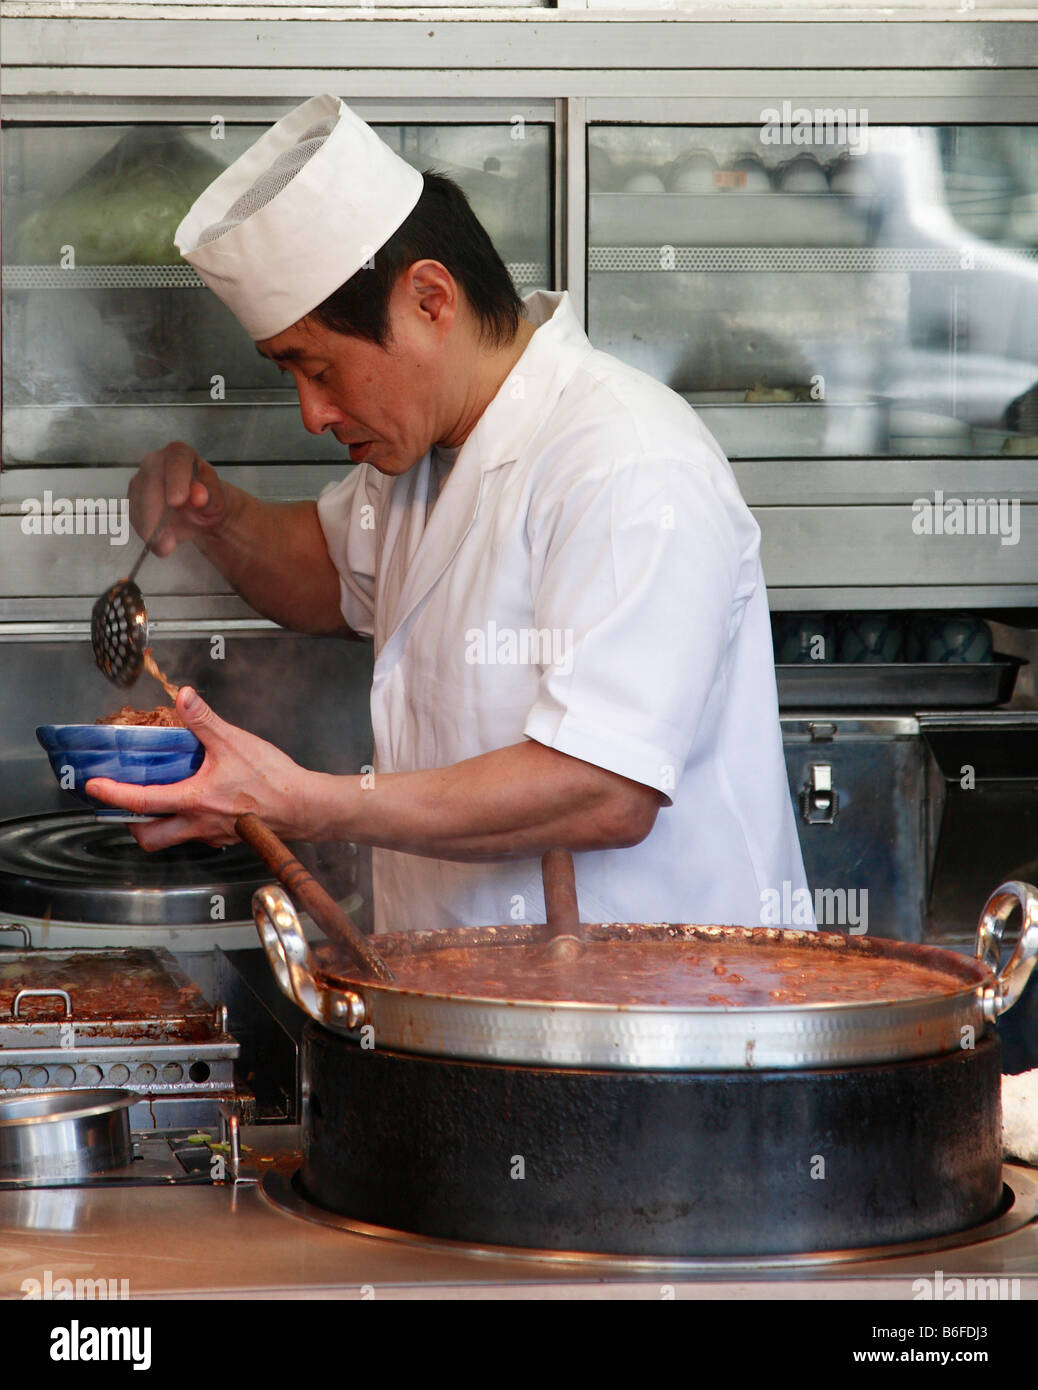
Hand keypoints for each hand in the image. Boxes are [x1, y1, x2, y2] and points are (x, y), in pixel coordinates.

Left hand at [85, 687, 315, 850]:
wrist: (305, 807)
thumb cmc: (274, 781)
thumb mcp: (234, 742)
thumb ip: (205, 719)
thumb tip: (184, 696)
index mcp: (194, 800)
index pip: (141, 801)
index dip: (113, 793)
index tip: (94, 787)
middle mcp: (199, 824)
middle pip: (150, 837)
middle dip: (132, 824)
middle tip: (126, 806)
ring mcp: (214, 834)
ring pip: (173, 839)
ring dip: (159, 824)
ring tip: (161, 801)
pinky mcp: (229, 837)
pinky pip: (198, 835)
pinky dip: (188, 822)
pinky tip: (199, 802)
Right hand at [128, 442, 229, 557]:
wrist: (199, 510)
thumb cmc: (208, 499)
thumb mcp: (216, 500)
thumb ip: (209, 496)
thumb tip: (198, 495)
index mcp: (180, 455)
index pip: (175, 462)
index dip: (175, 481)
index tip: (177, 502)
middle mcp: (156, 462)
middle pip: (150, 483)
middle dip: (156, 513)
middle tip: (166, 536)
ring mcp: (141, 480)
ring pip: (137, 501)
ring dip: (149, 527)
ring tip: (165, 546)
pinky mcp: (133, 499)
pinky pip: (133, 515)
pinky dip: (145, 532)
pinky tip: (158, 543)